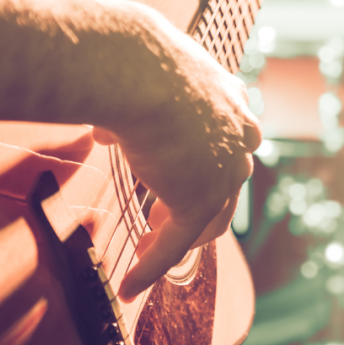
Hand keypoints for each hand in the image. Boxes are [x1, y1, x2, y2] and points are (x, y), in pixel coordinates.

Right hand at [97, 26, 260, 300]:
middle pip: (225, 184)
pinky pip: (176, 242)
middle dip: (193, 203)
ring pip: (210, 219)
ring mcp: (224, 170)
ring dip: (179, 237)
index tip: (172, 175)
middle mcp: (238, 134)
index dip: (200, 164)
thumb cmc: (132, 59)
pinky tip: (130, 285)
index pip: (226, 142)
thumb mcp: (138, 80)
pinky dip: (153, 266)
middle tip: (161, 218)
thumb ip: (131, 111)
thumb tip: (105, 130)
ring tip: (148, 249)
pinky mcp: (199, 200)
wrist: (140, 70)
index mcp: (230, 99)